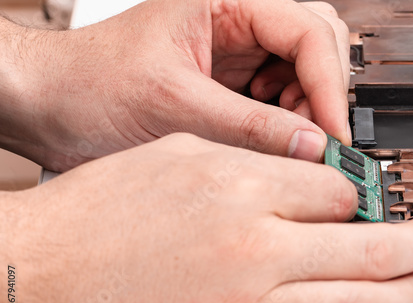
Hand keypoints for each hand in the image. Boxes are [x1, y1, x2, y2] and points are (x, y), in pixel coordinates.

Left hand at [0, 0, 351, 170]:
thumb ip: (251, 127)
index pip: (308, 32)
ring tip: (286, 139)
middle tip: (318, 140)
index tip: (333, 134)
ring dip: (307, 108)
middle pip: (319, 44)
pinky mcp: (235, 76)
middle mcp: (239, 16)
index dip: (327, 86)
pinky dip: (289, 119)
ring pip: (309, 69)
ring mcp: (240, 45)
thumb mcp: (176, 108)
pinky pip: (286, 93)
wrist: (49, 104)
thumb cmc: (89, 84)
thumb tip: (313, 146)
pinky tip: (268, 135)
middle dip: (322, 94)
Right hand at [2, 134, 412, 302]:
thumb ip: (256, 165)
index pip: (342, 194)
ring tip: (405, 292)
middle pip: (375, 251)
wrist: (29, 282)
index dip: (364, 199)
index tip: (368, 206)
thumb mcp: (176, 155)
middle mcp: (249, 252)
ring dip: (398, 302)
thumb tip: (320, 182)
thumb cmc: (92, 220)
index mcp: (237, 190)